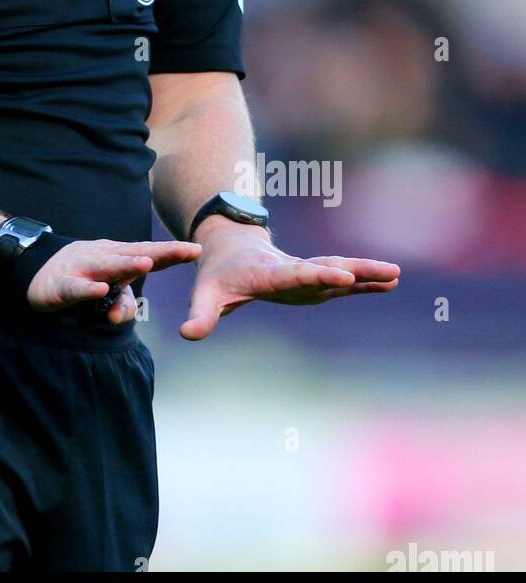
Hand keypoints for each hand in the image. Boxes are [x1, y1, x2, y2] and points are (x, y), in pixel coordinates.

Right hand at [27, 238, 200, 322]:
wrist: (33, 269)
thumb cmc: (77, 278)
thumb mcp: (104, 292)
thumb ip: (122, 304)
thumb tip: (124, 315)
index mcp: (116, 258)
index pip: (147, 253)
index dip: (171, 252)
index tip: (196, 249)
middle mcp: (102, 258)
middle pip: (135, 254)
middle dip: (161, 252)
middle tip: (187, 250)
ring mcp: (82, 268)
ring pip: (107, 266)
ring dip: (127, 265)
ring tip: (147, 263)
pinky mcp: (62, 284)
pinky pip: (76, 287)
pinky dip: (88, 289)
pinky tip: (100, 290)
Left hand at [180, 222, 400, 340]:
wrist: (229, 247)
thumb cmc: (217, 274)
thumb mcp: (205, 294)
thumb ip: (200, 314)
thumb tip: (187, 334)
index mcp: (269, 273)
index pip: (297, 274)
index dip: (319, 274)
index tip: (343, 274)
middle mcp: (293, 271)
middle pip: (328, 269)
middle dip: (356, 269)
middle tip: (387, 270)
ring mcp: (306, 275)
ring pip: (340, 271)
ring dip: (367, 273)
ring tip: (395, 274)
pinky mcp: (314, 280)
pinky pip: (343, 279)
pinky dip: (364, 280)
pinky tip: (390, 282)